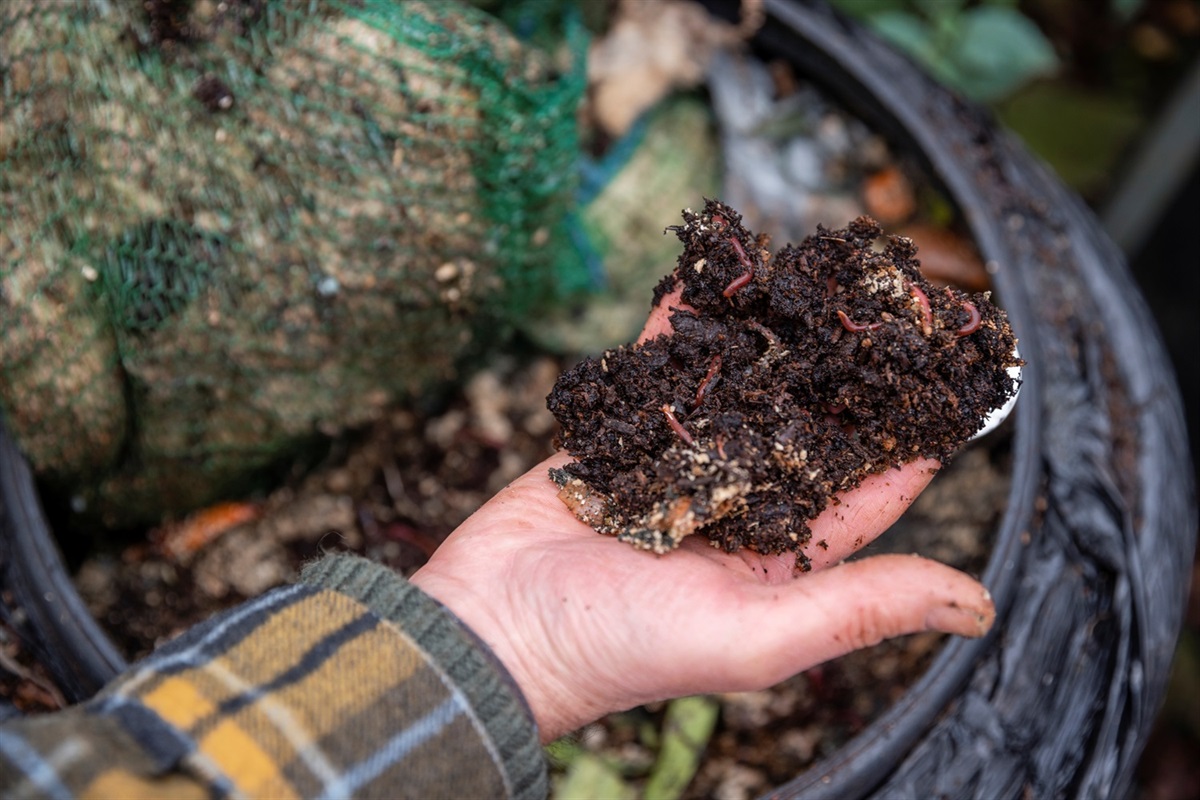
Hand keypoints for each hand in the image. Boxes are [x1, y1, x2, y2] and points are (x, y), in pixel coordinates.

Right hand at [410, 290, 994, 742]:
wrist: (494, 625)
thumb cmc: (621, 648)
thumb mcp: (757, 638)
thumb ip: (859, 607)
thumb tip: (977, 607)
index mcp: (781, 560)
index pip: (868, 491)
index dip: (914, 438)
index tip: (956, 379)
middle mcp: (737, 507)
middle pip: (810, 427)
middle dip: (849, 371)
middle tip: (892, 302)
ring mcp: (678, 465)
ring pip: (740, 389)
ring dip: (775, 338)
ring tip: (817, 277)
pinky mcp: (622, 435)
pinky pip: (663, 371)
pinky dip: (684, 325)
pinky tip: (714, 278)